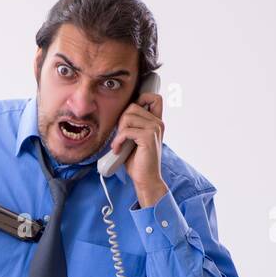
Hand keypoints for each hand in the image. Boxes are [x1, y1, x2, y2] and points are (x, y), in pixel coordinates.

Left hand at [110, 90, 167, 206]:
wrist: (146, 179)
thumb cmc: (138, 161)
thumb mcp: (134, 139)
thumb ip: (132, 125)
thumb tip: (120, 114)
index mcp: (156, 122)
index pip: (154, 97)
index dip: (140, 99)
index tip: (129, 116)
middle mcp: (158, 123)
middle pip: (133, 106)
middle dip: (122, 120)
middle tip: (120, 136)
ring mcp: (154, 129)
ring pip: (128, 117)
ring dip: (119, 131)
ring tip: (119, 144)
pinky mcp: (148, 137)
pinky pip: (126, 131)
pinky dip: (118, 140)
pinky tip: (117, 149)